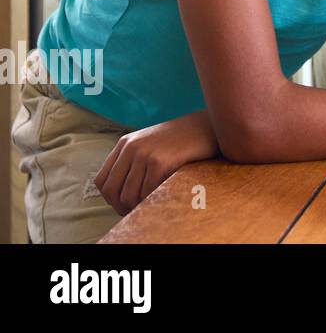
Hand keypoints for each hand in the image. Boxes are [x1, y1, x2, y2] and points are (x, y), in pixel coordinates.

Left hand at [94, 111, 219, 215]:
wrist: (210, 126)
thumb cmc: (184, 140)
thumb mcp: (153, 144)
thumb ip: (135, 161)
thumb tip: (123, 194)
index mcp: (125, 143)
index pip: (102, 180)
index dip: (111, 198)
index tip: (125, 205)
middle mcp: (131, 147)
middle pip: (112, 191)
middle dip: (123, 207)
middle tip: (139, 210)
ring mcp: (144, 153)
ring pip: (129, 195)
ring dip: (140, 205)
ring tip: (154, 203)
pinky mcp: (160, 161)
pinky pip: (148, 192)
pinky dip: (154, 199)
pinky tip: (165, 194)